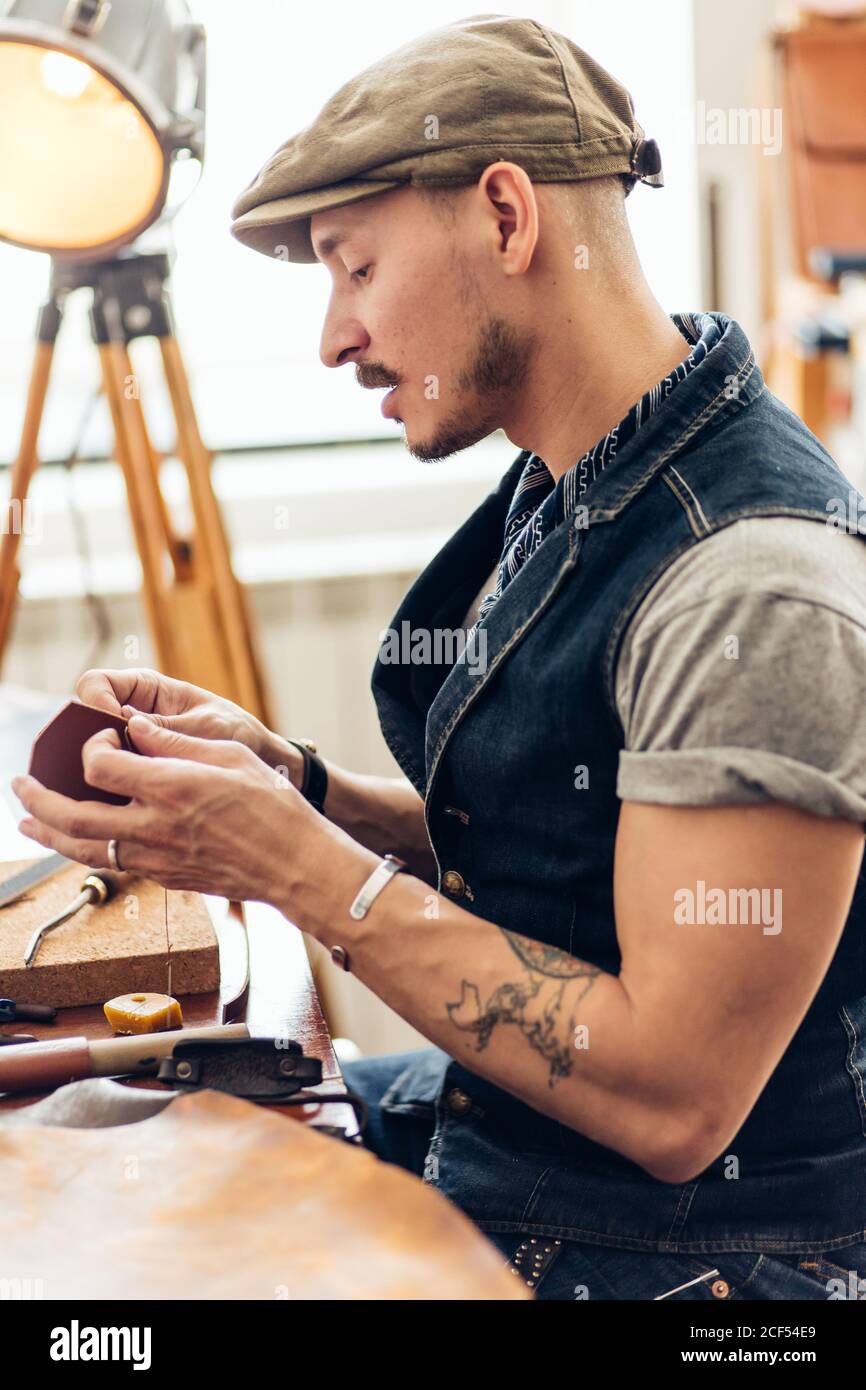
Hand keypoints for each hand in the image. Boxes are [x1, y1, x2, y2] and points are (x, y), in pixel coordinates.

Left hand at [12, 715, 332, 906]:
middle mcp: (152, 826)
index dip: (91, 747)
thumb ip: (174, 741)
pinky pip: (111, 865)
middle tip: (20, 785)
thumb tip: (133, 726)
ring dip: (47, 834)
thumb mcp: (228, 754)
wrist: (294, 863)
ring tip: (27, 822)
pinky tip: (78, 842)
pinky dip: (84, 851)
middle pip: (70, 815)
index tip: (104, 739)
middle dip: (36, 799)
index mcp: (168, 787)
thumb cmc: (272, 805)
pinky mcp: (164, 877)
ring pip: (82, 849)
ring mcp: (155, 857)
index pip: (98, 765)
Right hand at [76, 667, 302, 786]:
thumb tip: (125, 731)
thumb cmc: (240, 735)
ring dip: (94, 773)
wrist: (263, 765)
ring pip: (95, 756)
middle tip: (99, 770)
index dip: (95, 703)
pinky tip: (116, 812)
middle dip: (85, 744)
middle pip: (85, 723)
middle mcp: (132, 715)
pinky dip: (110, 794)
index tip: (111, 729)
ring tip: (102, 795)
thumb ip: (169, 731)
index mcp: (147, 690)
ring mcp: (132, 748)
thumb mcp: (208, 729)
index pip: (97, 684)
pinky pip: (113, 781)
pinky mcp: (138, 776)